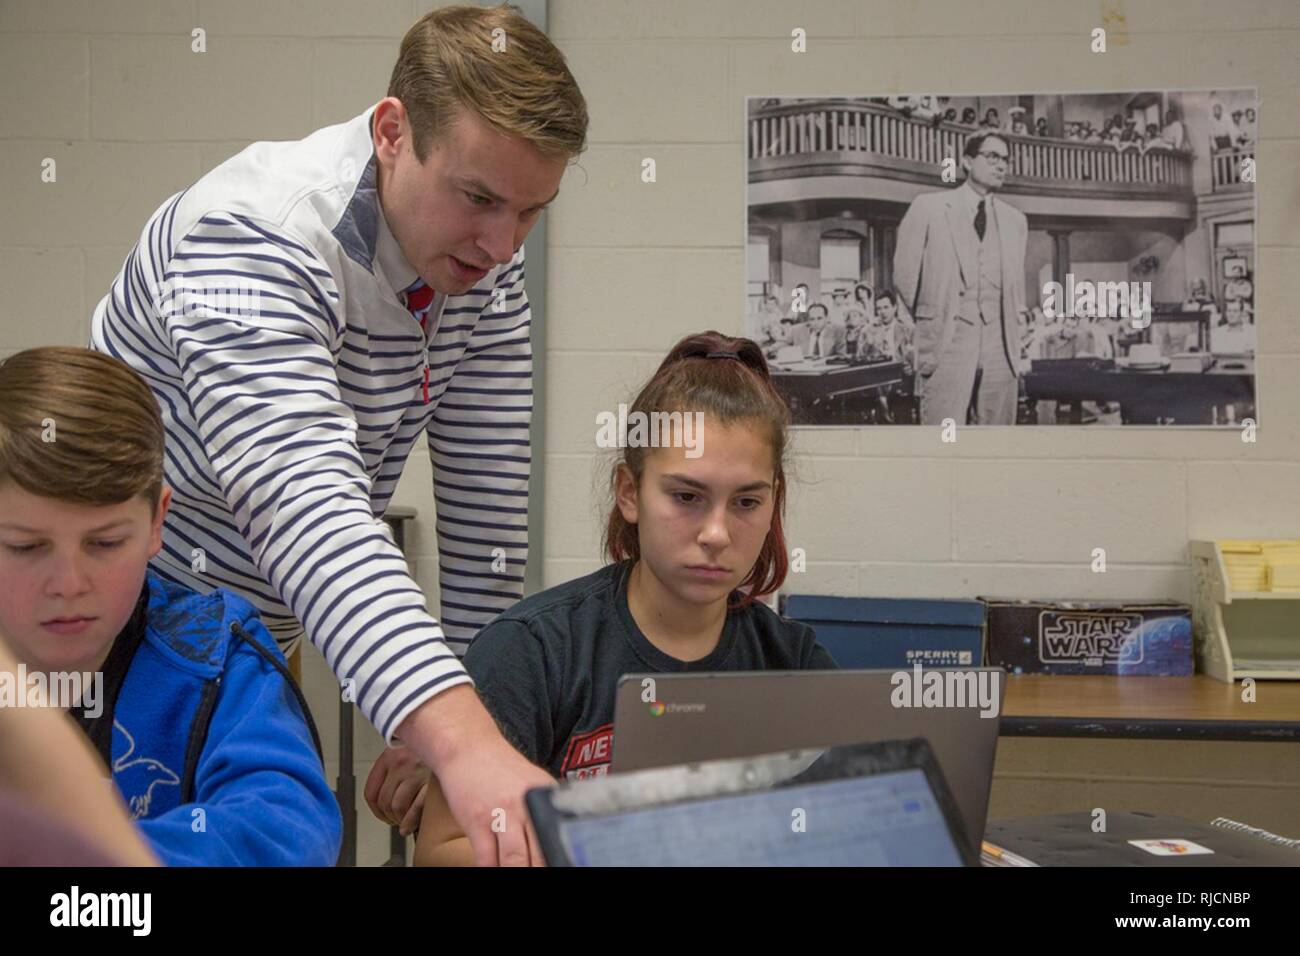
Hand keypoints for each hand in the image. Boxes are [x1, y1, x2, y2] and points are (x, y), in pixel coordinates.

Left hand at [364, 745, 430, 835]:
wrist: (450, 737)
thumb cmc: (430, 745)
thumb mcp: (406, 750)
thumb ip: (393, 769)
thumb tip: (384, 797)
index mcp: (389, 755)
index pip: (371, 791)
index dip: (375, 809)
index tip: (382, 814)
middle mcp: (400, 763)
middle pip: (384, 801)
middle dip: (389, 816)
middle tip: (396, 820)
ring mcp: (416, 772)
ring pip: (397, 807)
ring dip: (400, 820)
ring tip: (405, 822)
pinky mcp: (431, 782)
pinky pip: (415, 809)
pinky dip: (410, 822)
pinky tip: (410, 826)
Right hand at [399, 684, 553, 865]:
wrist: (468, 748)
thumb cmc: (500, 770)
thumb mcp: (532, 784)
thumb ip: (544, 810)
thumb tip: (557, 840)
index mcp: (546, 798)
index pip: (560, 837)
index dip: (559, 857)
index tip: (557, 862)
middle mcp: (527, 805)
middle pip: (541, 854)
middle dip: (538, 868)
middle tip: (537, 872)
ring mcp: (502, 813)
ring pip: (515, 860)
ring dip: (516, 871)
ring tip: (516, 872)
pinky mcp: (477, 821)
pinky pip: (486, 859)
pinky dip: (490, 869)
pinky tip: (493, 867)